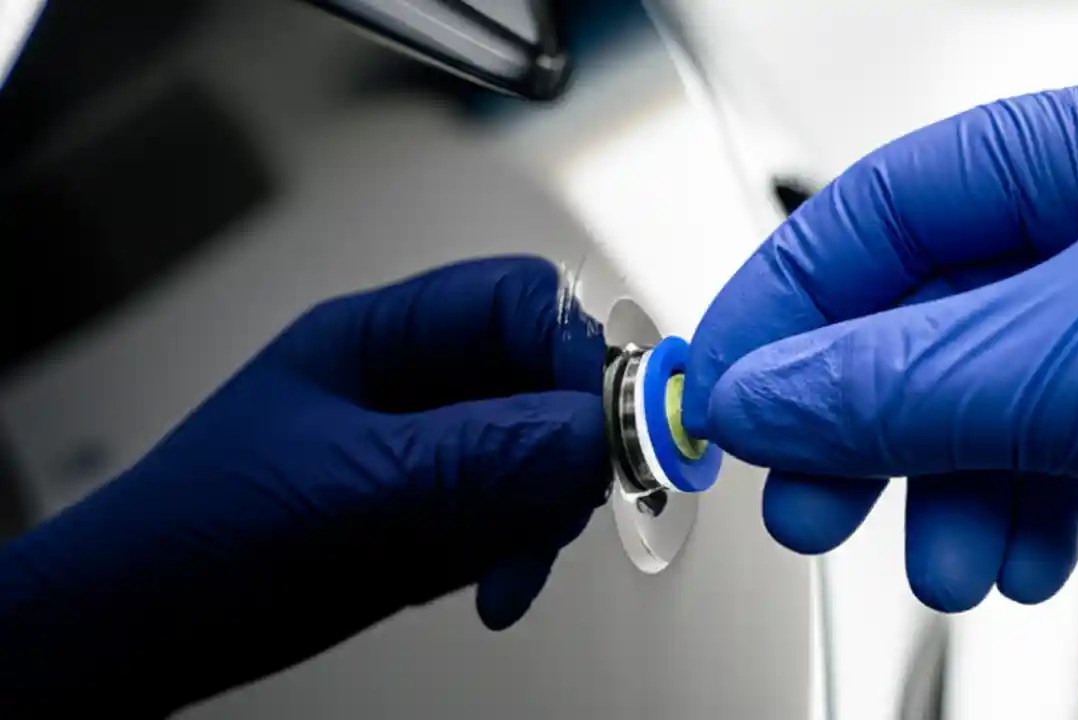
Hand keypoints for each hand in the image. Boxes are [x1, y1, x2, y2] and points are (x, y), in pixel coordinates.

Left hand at [0, 256, 609, 713]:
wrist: (144, 637)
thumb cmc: (194, 536)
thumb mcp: (339, 487)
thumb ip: (468, 456)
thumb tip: (591, 431)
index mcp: (384, 338)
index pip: (520, 305)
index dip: (580, 353)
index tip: (615, 423)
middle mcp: (422, 390)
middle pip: (551, 381)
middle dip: (576, 445)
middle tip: (575, 503)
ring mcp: (438, 458)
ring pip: (550, 457)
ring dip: (551, 513)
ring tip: (507, 565)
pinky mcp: (444, 521)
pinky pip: (524, 519)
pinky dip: (527, 554)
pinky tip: (494, 591)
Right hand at [683, 60, 1077, 610]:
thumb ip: (904, 384)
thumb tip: (760, 398)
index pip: (888, 207)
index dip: (786, 300)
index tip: (722, 385)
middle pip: (925, 318)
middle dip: (859, 425)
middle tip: (802, 495)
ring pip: (983, 407)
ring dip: (942, 496)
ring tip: (941, 562)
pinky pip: (1052, 464)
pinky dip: (1016, 523)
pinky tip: (1020, 559)